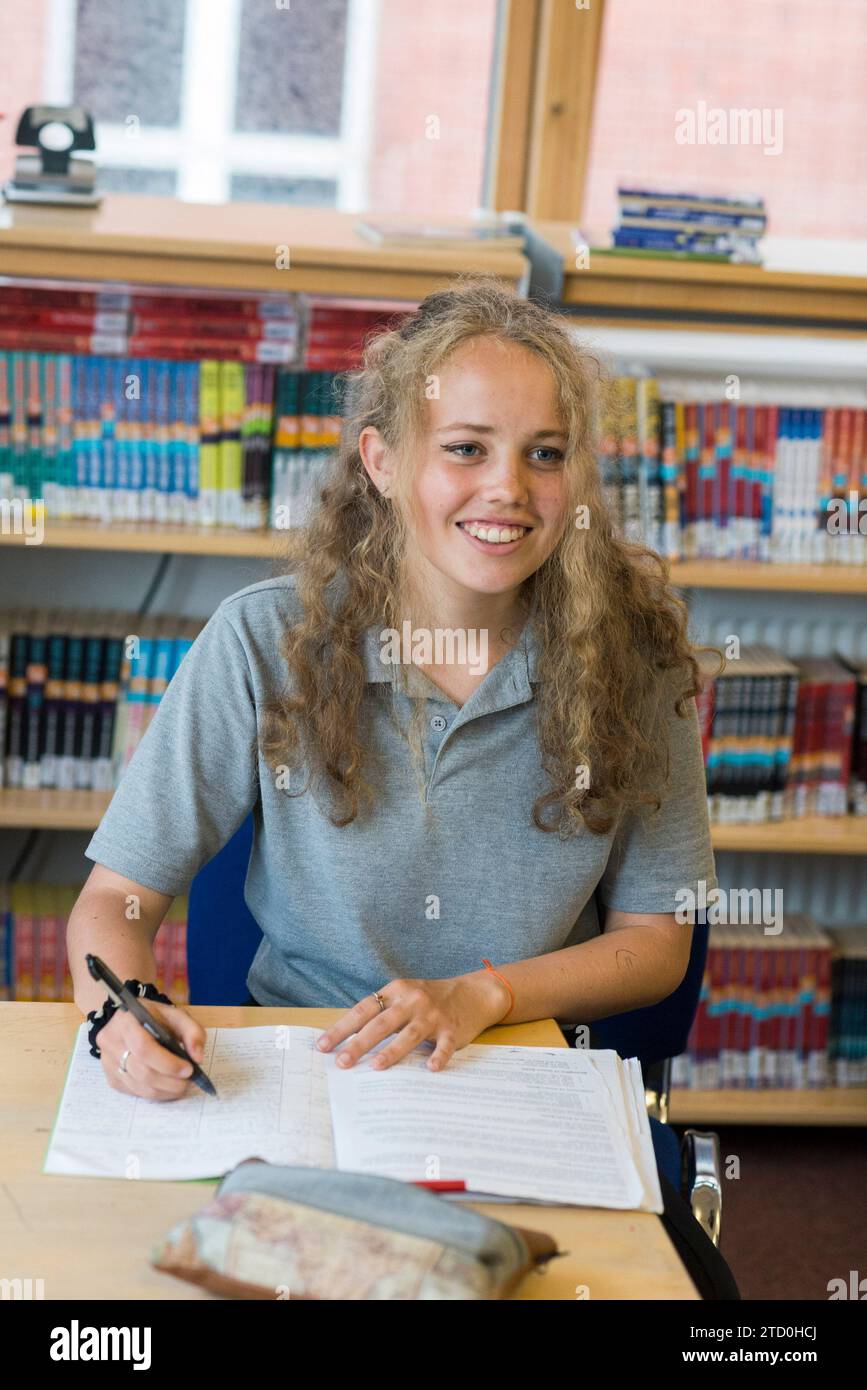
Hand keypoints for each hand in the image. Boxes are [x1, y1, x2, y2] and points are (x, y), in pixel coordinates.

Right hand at [98, 1000, 206, 1100]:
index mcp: (125, 1021)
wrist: (128, 1021)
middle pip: (141, 1071)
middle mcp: (111, 1041)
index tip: (189, 1069)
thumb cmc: (154, 1018)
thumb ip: (192, 1032)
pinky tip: (167, 1088)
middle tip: (188, 1082)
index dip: (167, 1062)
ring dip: (164, 1091)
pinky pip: (134, 1092)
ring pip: (138, 1085)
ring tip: (181, 1086)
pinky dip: (154, 1093)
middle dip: (169, 1081)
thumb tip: (198, 1058)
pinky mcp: (111, 1078)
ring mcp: (107, 1062)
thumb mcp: (175, 1015)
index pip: (144, 1047)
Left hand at [315, 970, 511, 1072]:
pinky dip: (438, 1056)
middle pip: (381, 1023)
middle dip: (359, 1043)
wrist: (473, 993)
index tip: (323, 1045)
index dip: (342, 1028)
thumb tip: (347, 1039)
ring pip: (409, 1034)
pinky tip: (430, 1068)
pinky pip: (444, 1045)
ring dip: (392, 1051)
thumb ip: (381, 1012)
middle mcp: (412, 1001)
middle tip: (342, 1062)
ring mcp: (433, 1015)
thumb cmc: (430, 999)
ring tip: (375, 1066)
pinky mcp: (452, 1029)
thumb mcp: (404, 996)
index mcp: (395, 992)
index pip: (363, 1010)